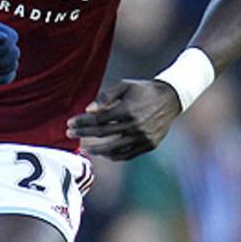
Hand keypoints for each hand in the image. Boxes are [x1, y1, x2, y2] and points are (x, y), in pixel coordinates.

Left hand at [66, 79, 181, 160]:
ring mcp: (144, 137)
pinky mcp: (150, 144)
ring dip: (96, 150)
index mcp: (128, 109)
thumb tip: (88, 110)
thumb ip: (106, 96)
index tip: (70, 123)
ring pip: (114, 148)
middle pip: (103, 133)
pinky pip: (128, 154)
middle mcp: (136, 125)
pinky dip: (114, 156)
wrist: (171, 98)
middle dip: (83, 133)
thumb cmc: (143, 90)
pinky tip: (103, 153)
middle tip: (69, 134)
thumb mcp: (125, 86)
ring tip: (84, 148)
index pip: (98, 119)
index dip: (82, 122)